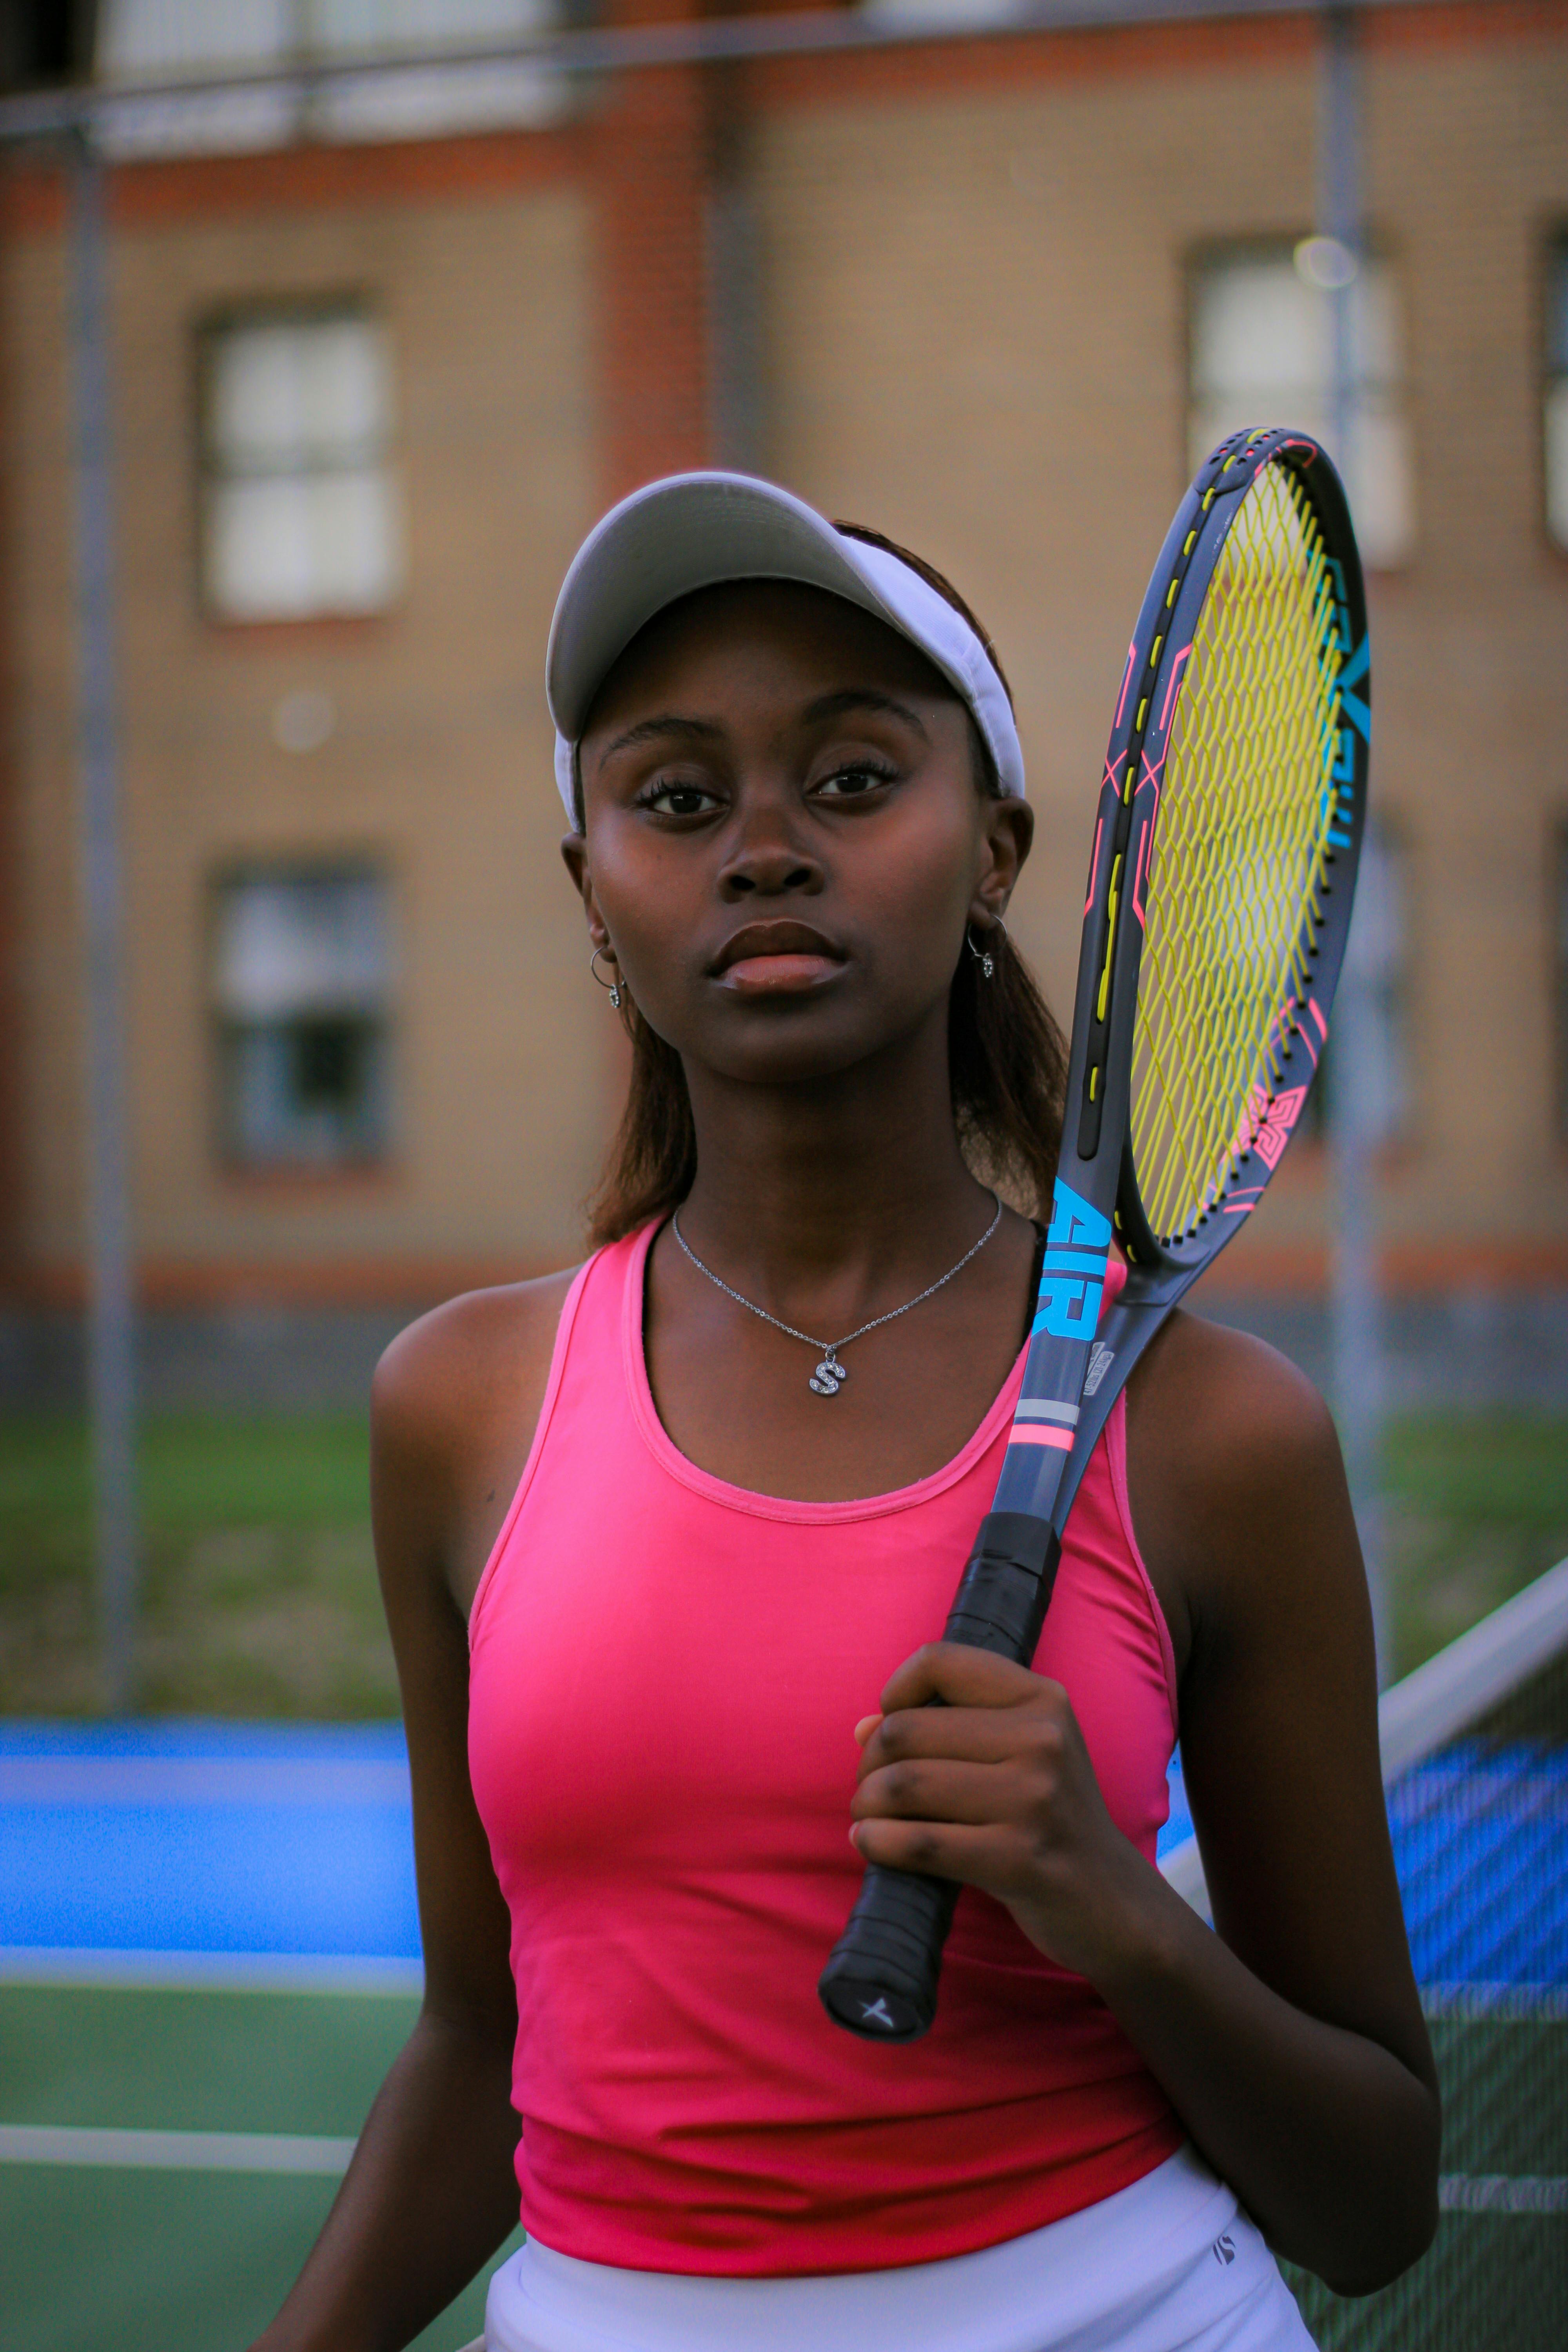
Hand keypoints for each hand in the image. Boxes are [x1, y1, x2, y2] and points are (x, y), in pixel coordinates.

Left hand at [849, 1642, 1156, 1984]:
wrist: (1110, 1898)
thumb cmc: (1047, 1817)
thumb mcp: (1020, 1751)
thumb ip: (945, 1726)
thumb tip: (863, 1728)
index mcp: (1042, 1699)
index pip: (939, 1661)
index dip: (896, 1692)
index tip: (892, 1728)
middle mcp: (1043, 1739)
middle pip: (906, 1730)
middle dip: (869, 1763)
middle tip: (871, 1790)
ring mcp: (1035, 1799)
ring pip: (905, 1784)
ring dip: (867, 1805)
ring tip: (868, 1819)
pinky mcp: (1019, 1858)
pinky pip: (919, 1843)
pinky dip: (878, 1843)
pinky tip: (871, 1844)